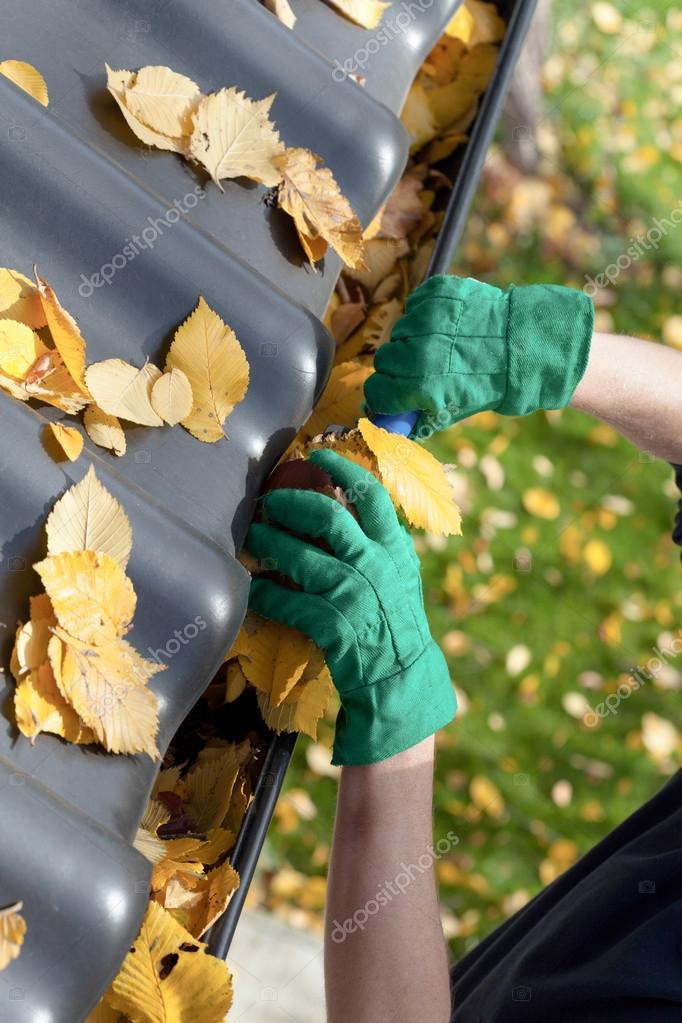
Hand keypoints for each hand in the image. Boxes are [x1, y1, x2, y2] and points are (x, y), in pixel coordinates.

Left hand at [244, 448, 455, 765]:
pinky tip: (253, 589)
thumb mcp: (399, 574)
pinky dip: (266, 595)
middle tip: (270, 503)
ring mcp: (353, 595)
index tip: (319, 456)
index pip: (371, 495)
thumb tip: (348, 504)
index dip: (343, 470)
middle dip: (290, 504)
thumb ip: (379, 542)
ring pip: (300, 557)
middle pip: (327, 516)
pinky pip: (288, 602)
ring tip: (253, 537)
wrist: (402, 674)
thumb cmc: (395, 619)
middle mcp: (376, 565)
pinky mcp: (333, 625)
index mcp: (395, 548)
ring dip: (269, 543)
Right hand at [364, 274, 594, 436]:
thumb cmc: (491, 381)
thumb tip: (392, 423)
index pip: (377, 391)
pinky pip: (414, 305)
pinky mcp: (436, 294)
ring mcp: (427, 320)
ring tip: (439, 343)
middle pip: (384, 360)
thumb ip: (420, 416)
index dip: (383, 395)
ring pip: (398, 332)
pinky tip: (445, 324)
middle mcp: (420, 353)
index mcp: (423, 387)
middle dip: (397, 367)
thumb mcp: (456, 410)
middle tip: (420, 367)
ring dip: (411, 339)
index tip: (391, 393)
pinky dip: (424, 313)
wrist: (524, 342)